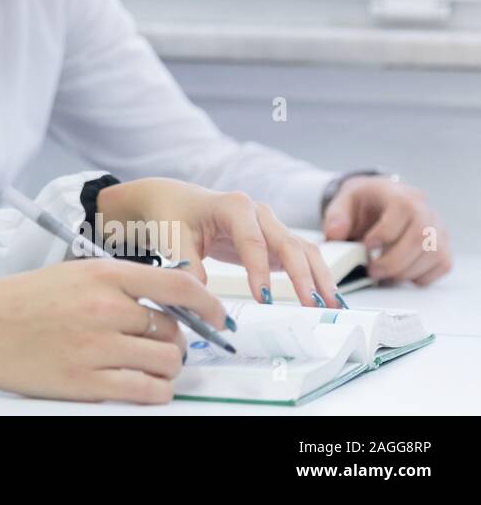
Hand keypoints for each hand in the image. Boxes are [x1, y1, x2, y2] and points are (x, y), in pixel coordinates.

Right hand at [0, 257, 228, 403]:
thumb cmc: (24, 299)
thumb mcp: (74, 274)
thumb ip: (120, 284)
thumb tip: (170, 303)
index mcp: (104, 275)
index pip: (177, 284)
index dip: (209, 302)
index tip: (220, 315)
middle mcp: (106, 308)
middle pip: (173, 329)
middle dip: (178, 341)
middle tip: (166, 345)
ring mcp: (97, 347)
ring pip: (165, 361)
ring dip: (166, 366)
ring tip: (150, 365)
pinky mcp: (87, 382)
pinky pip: (146, 391)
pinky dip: (156, 390)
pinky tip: (144, 385)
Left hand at [97, 177, 339, 307]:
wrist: (176, 201)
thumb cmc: (174, 215)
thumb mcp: (172, 238)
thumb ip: (187, 266)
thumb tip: (201, 299)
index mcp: (233, 206)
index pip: (252, 240)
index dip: (259, 270)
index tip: (264, 298)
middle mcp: (258, 212)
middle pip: (288, 243)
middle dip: (303, 275)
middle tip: (314, 305)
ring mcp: (270, 225)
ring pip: (303, 250)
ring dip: (320, 277)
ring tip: (333, 306)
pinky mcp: (274, 239)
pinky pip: (301, 257)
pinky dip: (315, 276)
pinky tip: (327, 298)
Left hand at [322, 175, 451, 284]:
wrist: (380, 200)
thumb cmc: (363, 203)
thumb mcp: (343, 203)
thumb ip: (335, 217)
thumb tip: (334, 234)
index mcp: (399, 194)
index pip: (403, 210)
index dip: (385, 233)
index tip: (366, 246)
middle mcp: (424, 209)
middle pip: (420, 237)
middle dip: (394, 261)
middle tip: (372, 271)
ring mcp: (438, 228)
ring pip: (434, 254)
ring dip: (406, 271)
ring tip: (382, 274)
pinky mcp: (443, 245)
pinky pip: (442, 265)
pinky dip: (421, 276)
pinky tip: (400, 273)